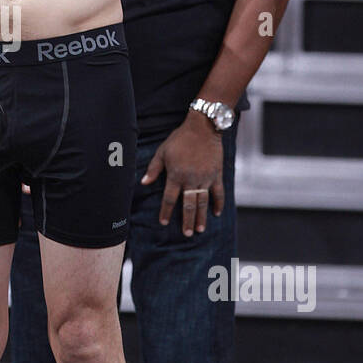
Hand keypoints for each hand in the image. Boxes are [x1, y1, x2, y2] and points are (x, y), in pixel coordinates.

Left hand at [140, 113, 224, 234]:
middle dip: (186, 221)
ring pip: (202, 202)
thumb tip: (143, 183)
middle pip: (188, 205)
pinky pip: (218, 193)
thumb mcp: (162, 152)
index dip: (166, 212)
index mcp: (176, 176)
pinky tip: (216, 213)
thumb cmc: (180, 139)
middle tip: (186, 234)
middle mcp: (191, 180)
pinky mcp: (216, 175)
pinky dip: (218, 203)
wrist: (203, 128)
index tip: (163, 222)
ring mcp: (205, 179)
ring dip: (201, 217)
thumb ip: (154, 169)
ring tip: (199, 230)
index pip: (169, 199)